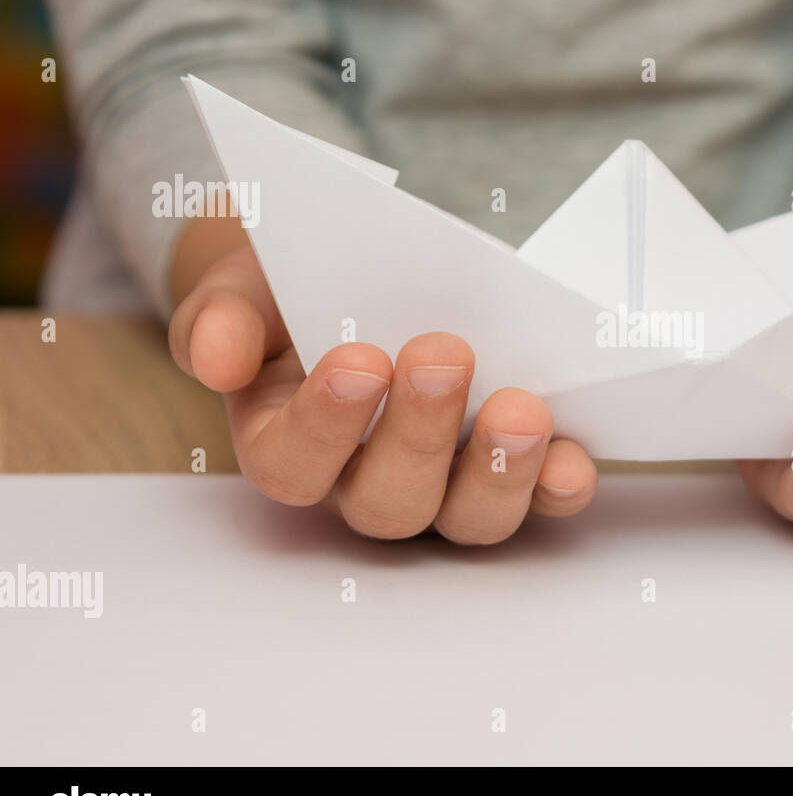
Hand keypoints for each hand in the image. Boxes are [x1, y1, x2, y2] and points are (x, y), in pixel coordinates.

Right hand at [168, 245, 597, 541]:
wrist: (363, 276)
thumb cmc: (298, 291)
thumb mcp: (248, 289)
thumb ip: (221, 320)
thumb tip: (213, 358)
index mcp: (289, 444)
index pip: (293, 465)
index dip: (324, 424)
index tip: (357, 359)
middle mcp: (366, 482)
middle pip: (388, 502)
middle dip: (419, 437)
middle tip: (444, 355)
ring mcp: (445, 487)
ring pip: (467, 519)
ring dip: (499, 474)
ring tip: (521, 410)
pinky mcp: (511, 476)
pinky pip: (540, 502)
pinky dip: (559, 488)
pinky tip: (576, 459)